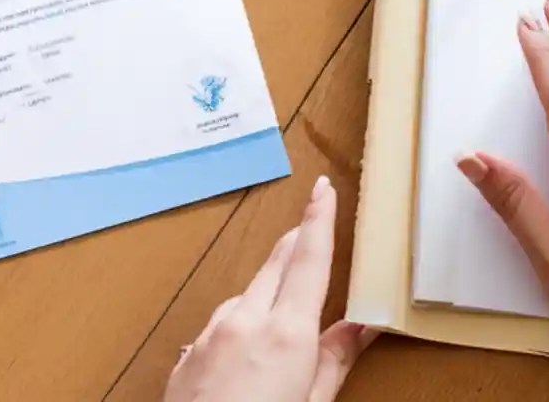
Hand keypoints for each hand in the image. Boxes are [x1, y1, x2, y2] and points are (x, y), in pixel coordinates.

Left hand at [164, 176, 377, 401]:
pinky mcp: (186, 355)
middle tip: (311, 225)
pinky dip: (240, 319)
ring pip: (246, 293)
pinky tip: (246, 343)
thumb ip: (335, 361)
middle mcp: (245, 321)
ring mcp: (210, 336)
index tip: (323, 188)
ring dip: (267, 286)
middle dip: (296, 243)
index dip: (319, 220)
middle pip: (277, 265)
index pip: (310, 260)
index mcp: (287, 333)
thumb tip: (361, 326)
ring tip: (285, 300)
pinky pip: (221, 322)